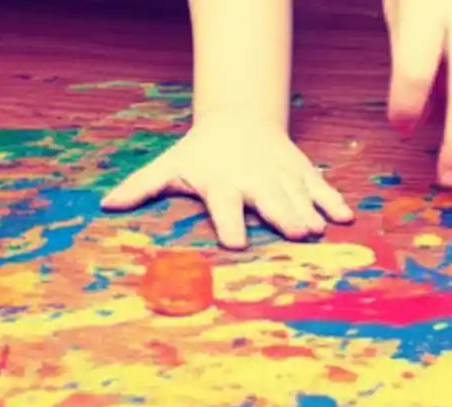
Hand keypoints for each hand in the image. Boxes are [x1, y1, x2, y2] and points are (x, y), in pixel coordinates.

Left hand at [101, 110, 352, 249]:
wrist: (238, 118)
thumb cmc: (200, 152)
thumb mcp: (170, 166)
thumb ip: (141, 188)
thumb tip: (106, 206)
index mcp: (221, 184)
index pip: (225, 205)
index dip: (229, 222)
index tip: (236, 242)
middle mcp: (254, 180)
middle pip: (269, 201)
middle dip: (282, 216)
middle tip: (296, 234)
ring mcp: (281, 176)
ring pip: (297, 196)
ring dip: (309, 213)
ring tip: (318, 231)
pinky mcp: (301, 172)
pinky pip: (319, 188)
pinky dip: (332, 201)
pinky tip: (345, 218)